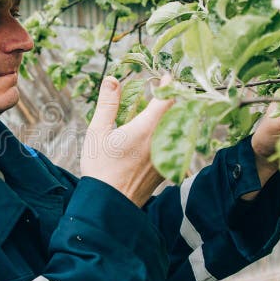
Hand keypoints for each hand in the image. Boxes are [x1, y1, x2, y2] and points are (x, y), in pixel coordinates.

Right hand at [81, 75, 174, 206]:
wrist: (110, 204)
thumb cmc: (100, 168)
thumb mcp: (97, 132)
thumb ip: (107, 104)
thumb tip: (112, 79)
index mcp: (147, 128)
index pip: (167, 98)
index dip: (168, 84)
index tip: (165, 76)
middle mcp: (163, 140)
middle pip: (179, 111)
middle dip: (175, 97)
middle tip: (166, 89)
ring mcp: (168, 155)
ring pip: (182, 128)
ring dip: (177, 115)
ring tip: (166, 108)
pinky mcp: (167, 168)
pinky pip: (178, 145)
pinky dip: (174, 133)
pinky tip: (161, 134)